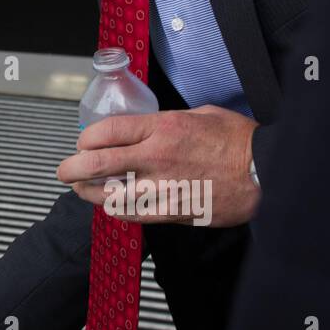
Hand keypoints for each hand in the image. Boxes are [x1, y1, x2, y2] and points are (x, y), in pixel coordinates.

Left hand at [57, 105, 260, 226]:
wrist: (265, 171)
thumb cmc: (237, 140)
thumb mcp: (199, 114)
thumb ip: (167, 121)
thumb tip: (147, 127)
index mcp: (162, 127)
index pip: (107, 131)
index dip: (86, 139)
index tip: (82, 143)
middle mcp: (156, 156)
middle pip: (98, 163)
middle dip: (73, 168)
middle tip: (64, 171)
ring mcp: (163, 186)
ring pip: (111, 194)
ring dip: (90, 193)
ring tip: (82, 190)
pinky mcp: (173, 210)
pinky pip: (135, 215)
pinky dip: (118, 211)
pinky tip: (112, 208)